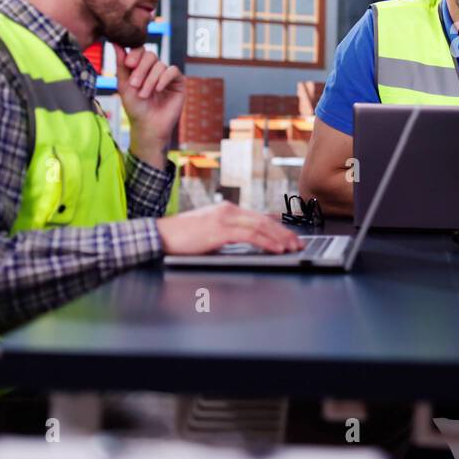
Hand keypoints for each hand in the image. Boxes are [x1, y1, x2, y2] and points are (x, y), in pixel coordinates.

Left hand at [115, 44, 182, 166]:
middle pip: (150, 55)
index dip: (135, 54)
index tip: (128, 64)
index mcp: (141, 68)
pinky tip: (158, 90)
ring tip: (144, 95)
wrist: (148, 125)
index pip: (140, 51)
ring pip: (160, 65)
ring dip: (150, 80)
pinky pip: (172, 71)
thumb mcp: (124, 85)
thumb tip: (116, 43)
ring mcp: (167, 75)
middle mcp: (155, 69)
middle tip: (134, 84)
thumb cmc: (135, 107)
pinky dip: (163, 79)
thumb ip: (121, 65)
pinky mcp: (179, 82)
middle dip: (141, 69)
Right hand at [157, 202, 303, 255]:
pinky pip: (250, 236)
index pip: (259, 217)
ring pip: (261, 227)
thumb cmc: (182, 236)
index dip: (278, 227)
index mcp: (227, 209)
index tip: (290, 237)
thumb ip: (228, 232)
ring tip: (291, 247)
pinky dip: (266, 242)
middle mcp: (229, 210)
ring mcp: (224, 219)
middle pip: (265, 220)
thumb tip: (247, 241)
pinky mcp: (219, 230)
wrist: (161, 235)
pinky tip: (276, 249)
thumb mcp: (210, 230)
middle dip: (284, 233)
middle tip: (297, 243)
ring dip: (280, 238)